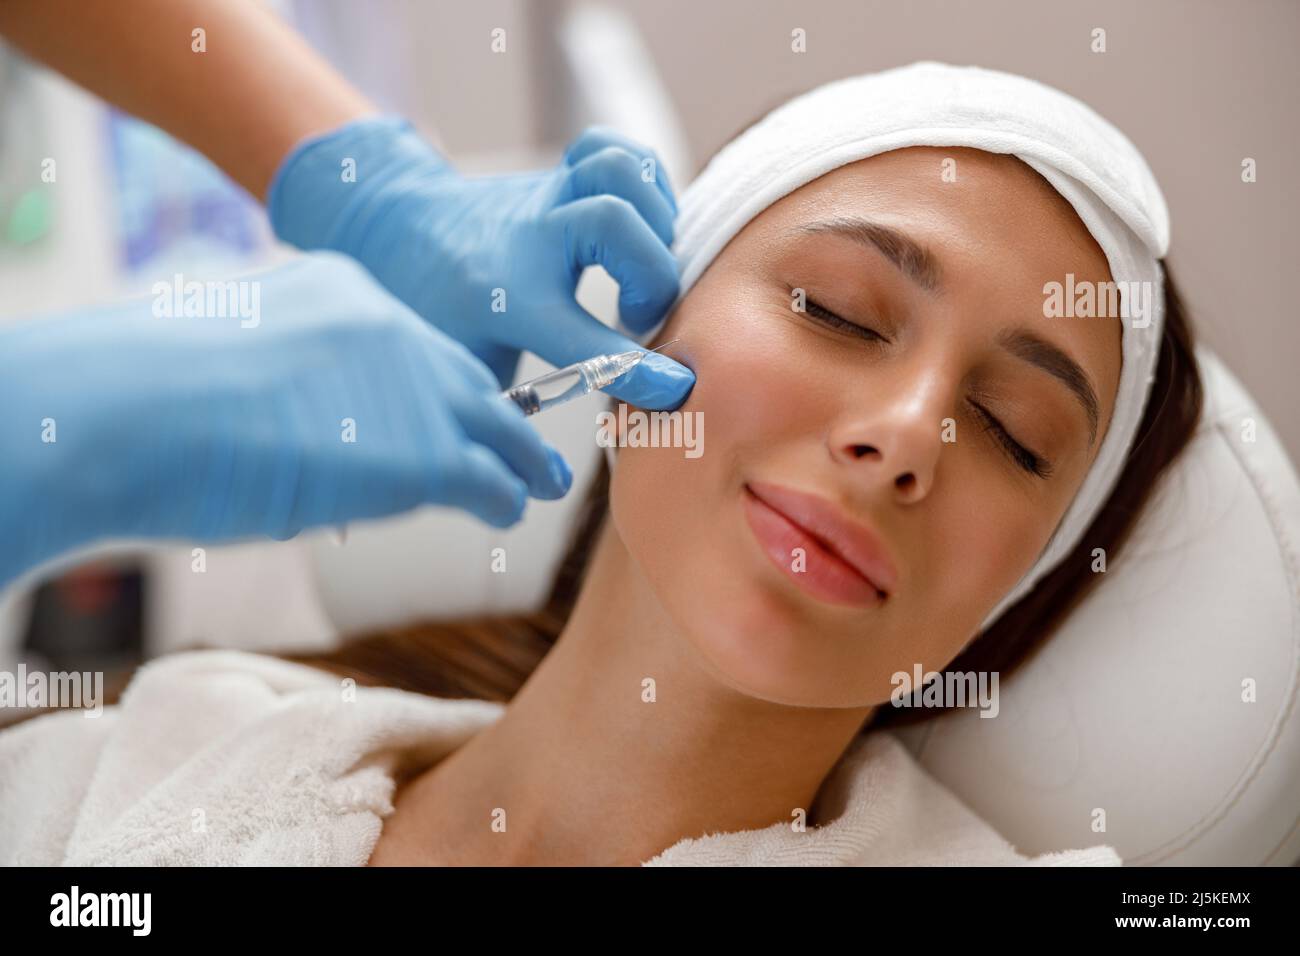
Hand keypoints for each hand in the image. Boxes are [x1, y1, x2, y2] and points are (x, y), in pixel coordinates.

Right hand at [0, 253, 570, 587]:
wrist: (135, 413)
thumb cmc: (149, 394)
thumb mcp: (232, 358)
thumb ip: (289, 379)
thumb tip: (298, 428)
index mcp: (340, 292)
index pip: (410, 345)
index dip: (435, 387)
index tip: (451, 411)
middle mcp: (392, 327)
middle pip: (464, 377)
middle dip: (494, 413)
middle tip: (523, 440)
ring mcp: (415, 388)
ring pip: (494, 424)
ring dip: (523, 457)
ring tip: (543, 480)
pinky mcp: (427, 454)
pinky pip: (490, 477)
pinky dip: (509, 496)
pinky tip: (513, 511)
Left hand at [267, 116, 694, 407]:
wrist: (391, 226)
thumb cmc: (431, 309)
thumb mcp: (459, 369)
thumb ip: (502, 418)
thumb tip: (539, 488)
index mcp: (504, 297)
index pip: (583, 336)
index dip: (637, 370)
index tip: (674, 390)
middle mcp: (530, 237)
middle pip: (611, 222)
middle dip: (650, 272)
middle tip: (638, 312)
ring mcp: (547, 195)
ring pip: (616, 169)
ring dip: (653, 216)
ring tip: (647, 262)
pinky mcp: (561, 173)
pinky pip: (615, 149)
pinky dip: (645, 180)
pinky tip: (643, 224)